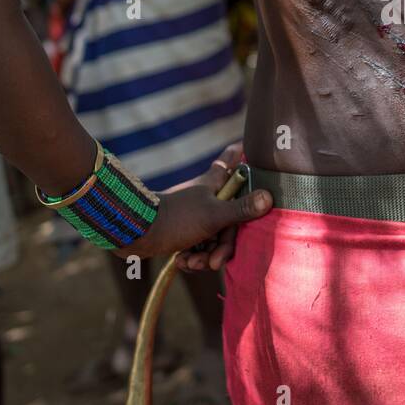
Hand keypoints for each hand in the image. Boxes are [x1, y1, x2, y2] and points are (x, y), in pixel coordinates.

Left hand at [120, 147, 269, 261]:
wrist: (135, 234)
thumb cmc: (177, 219)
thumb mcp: (214, 215)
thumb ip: (242, 209)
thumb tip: (269, 197)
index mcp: (214, 185)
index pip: (232, 161)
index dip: (239, 152)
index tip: (245, 140)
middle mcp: (206, 198)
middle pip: (231, 216)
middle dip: (224, 244)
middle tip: (215, 262)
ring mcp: (194, 216)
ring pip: (214, 236)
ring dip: (206, 256)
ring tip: (193, 264)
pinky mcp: (182, 233)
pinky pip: (198, 247)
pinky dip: (193, 258)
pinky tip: (183, 263)